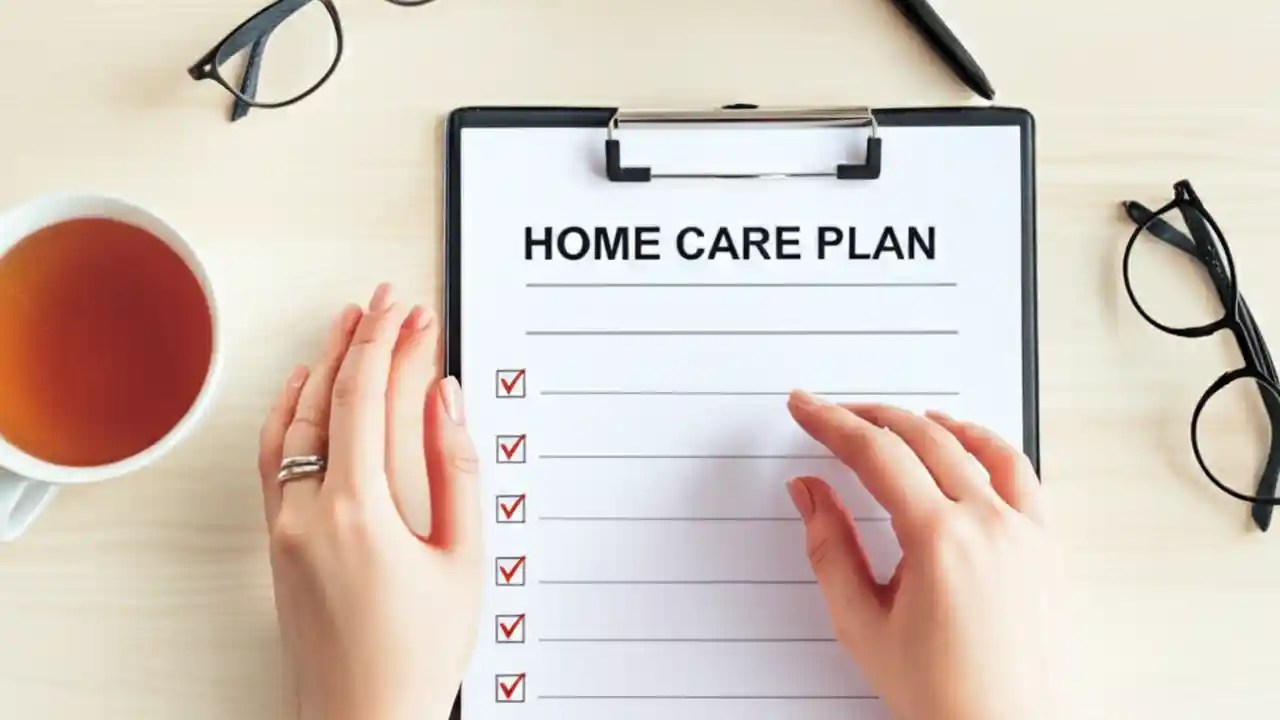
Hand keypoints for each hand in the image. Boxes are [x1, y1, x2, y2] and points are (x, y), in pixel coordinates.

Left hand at [257, 284, 482, 719]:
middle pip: (331, 399)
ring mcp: (285, 526)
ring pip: (294, 421)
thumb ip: (454, 471)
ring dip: (323, 366)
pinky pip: (273, 455)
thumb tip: (445, 402)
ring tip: (347, 325)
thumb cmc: (415, 657)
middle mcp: (309, 512)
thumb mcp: (461, 560)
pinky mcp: (278, 541)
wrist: (361, 719)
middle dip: (362, 341)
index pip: (369, 399)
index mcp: (359, 513)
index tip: (409, 310)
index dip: (390, 344)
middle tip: (387, 304)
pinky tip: (303, 389)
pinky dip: (288, 411)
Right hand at [785, 391, 1065, 719]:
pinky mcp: (1049, 545)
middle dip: (870, 417)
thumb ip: (830, 550)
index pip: (875, 455)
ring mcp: (1027, 531)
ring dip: (928, 422)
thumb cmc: (947, 699)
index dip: (832, 424)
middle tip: (835, 414)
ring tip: (897, 419)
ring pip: (976, 444)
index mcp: (940, 541)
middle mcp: (991, 524)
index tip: (807, 409)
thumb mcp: (864, 627)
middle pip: (922, 437)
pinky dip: (987, 445)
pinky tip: (968, 445)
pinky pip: (1021, 472)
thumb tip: (810, 493)